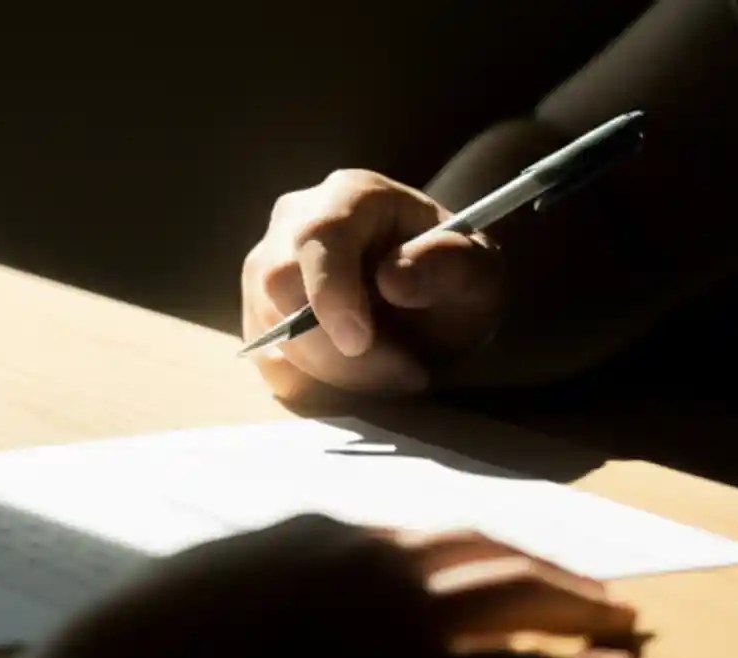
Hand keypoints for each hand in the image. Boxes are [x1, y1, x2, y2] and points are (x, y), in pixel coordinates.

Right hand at [0, 515, 642, 657]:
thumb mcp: (237, 560)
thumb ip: (301, 546)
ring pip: (520, 647)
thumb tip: (342, 541)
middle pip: (509, 582)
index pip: (465, 540)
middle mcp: (385, 584)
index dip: (524, 559)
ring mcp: (393, 651)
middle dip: (573, 598)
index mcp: (347, 539)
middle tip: (620, 618)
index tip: (557, 576)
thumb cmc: (168, 623)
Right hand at [242, 170, 505, 399]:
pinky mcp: (259, 312)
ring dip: (333, 371)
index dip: (330, 291)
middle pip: (280, 286)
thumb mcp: (478, 273)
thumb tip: (394, 278)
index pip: (318, 235)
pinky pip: (267, 358)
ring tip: (393, 374)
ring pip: (269, 330)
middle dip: (337, 348)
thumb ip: (451, 266)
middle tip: (404, 374)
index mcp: (349, 195)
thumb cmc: (452, 279)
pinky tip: (358, 379)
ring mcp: (267, 266)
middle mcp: (294, 221)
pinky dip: (313, 383)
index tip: (360, 343)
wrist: (432, 304)